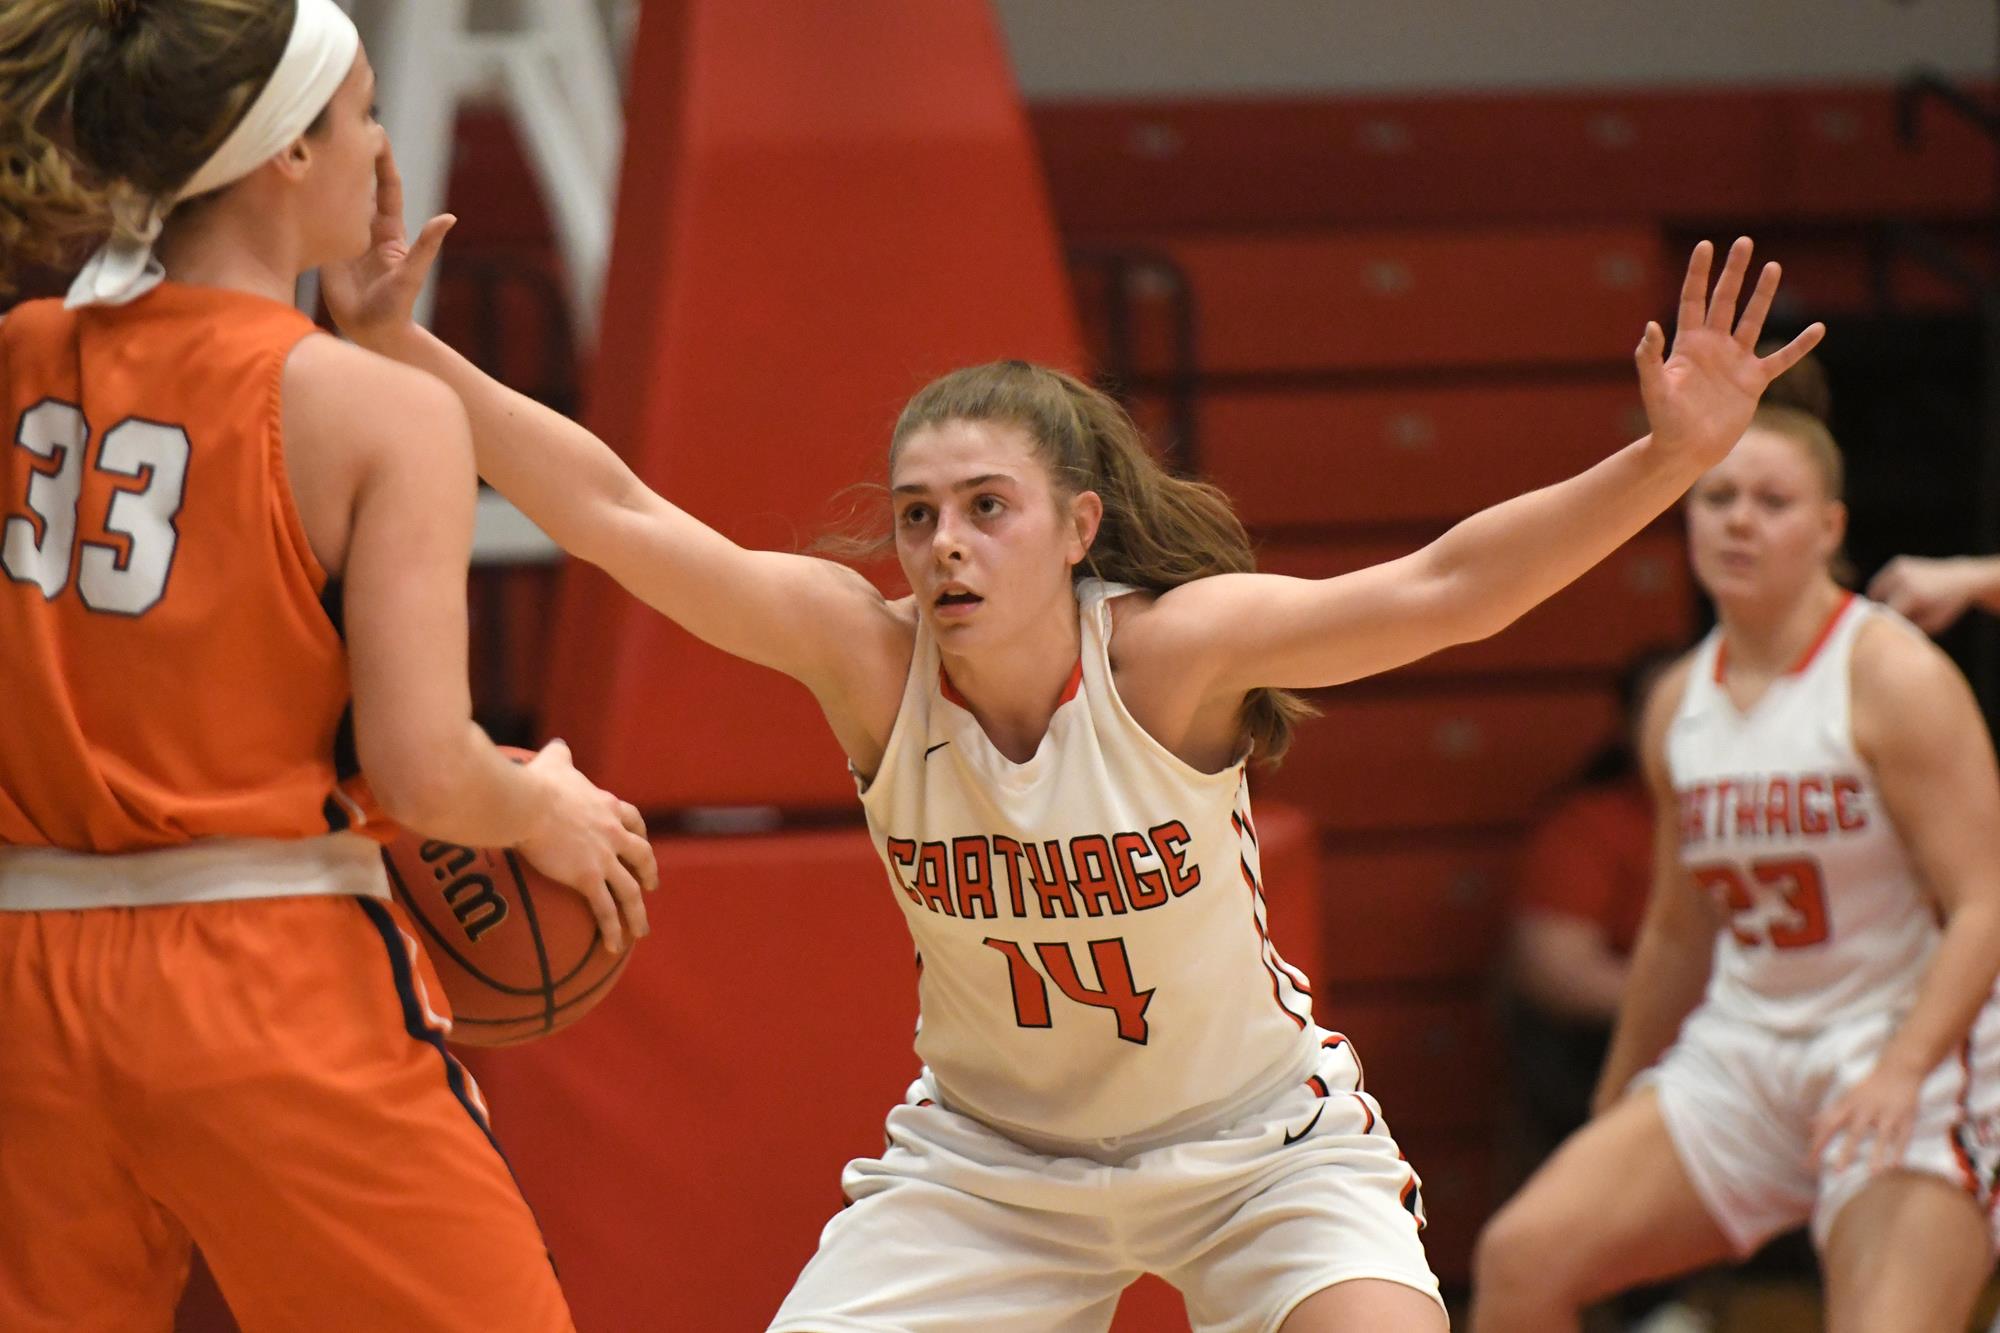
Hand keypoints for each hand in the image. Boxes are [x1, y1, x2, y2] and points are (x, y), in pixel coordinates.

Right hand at [321, 140, 455, 351]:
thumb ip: (426, 246)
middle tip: (341, 120)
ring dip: (324, 171)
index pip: (385, 186)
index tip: (376, 130)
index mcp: (387, 229)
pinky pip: (313, 217)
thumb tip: (449, 218)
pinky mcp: (323, 247)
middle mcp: (364, 227)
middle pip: (356, 183)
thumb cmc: (396, 307)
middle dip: (351, 154)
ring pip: (332, 196)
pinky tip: (288, 178)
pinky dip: (304, 199)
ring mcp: (341, 235)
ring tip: (310, 140)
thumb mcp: (410, 274)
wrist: (372, 331)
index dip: (382, 159)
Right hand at [514, 739, 658, 953]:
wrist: (527, 804)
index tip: (641, 844)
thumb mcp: (553, 762)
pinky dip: (613, 929)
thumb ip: (559, 755)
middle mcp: (613, 833)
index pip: (633, 820)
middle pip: (641, 856)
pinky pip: (605, 909)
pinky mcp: (588, 877)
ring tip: (640, 931)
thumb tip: (557, 743)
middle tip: (651, 886)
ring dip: (637, 913)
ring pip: (630, 891)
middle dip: (648, 872)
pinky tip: (615, 947)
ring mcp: (604, 857)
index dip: (639, 834)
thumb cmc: (536, 783)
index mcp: (607, 807)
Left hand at [1637, 237, 1825, 471]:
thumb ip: (1650, 360)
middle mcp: (1713, 347)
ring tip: (1773, 266)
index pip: (1694, 300)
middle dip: (1734, 272)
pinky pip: (1782, 359)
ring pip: (1753, 320)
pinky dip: (1800, 346)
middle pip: (1725, 300)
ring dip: (1763, 295)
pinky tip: (1818, 328)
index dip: (1699, 273)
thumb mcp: (1654, 390)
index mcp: (1688, 345)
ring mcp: (1735, 362)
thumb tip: (1650, 327)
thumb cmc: (1665, 423)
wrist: (1687, 451)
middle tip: (1744, 242)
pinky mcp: (1754, 382)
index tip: (1706, 245)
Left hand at [1811, 1058, 1925, 1174]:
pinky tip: (1894, 1165)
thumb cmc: (1868, 1088)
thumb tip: (1808, 1125)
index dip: (1818, 1144)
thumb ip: (1829, 1113)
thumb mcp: (1846, 1097)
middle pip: (1854, 1132)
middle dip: (1846, 1151)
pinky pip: (1903, 1136)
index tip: (1808, 1163)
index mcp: (1849, 1105)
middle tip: (1836, 1172)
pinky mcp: (1906, 1117)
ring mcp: (1888, 1113)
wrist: (1899, 1069)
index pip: (1829, 1126)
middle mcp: (1866, 1109)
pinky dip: (1899, 1150)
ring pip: (1882, 1135)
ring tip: (1872, 1173)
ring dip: (1877, 1153)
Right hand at [1868, 555, 1982, 633]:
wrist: (1962, 579)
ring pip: (1874, 591)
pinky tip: (1900, 594)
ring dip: (1880, 600)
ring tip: (1897, 606)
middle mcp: (1902, 578)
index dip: (1885, 625)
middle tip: (1894, 618)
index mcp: (1913, 595)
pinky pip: (1880, 582)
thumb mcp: (1932, 625)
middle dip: (1882, 612)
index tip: (1887, 632)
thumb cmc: (1946, 606)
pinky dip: (1885, 590)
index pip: (1885, 616)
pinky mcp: (1897, 563)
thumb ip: (1907, 629)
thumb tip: (1883, 632)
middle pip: (1876, 603)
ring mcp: (1899, 568)